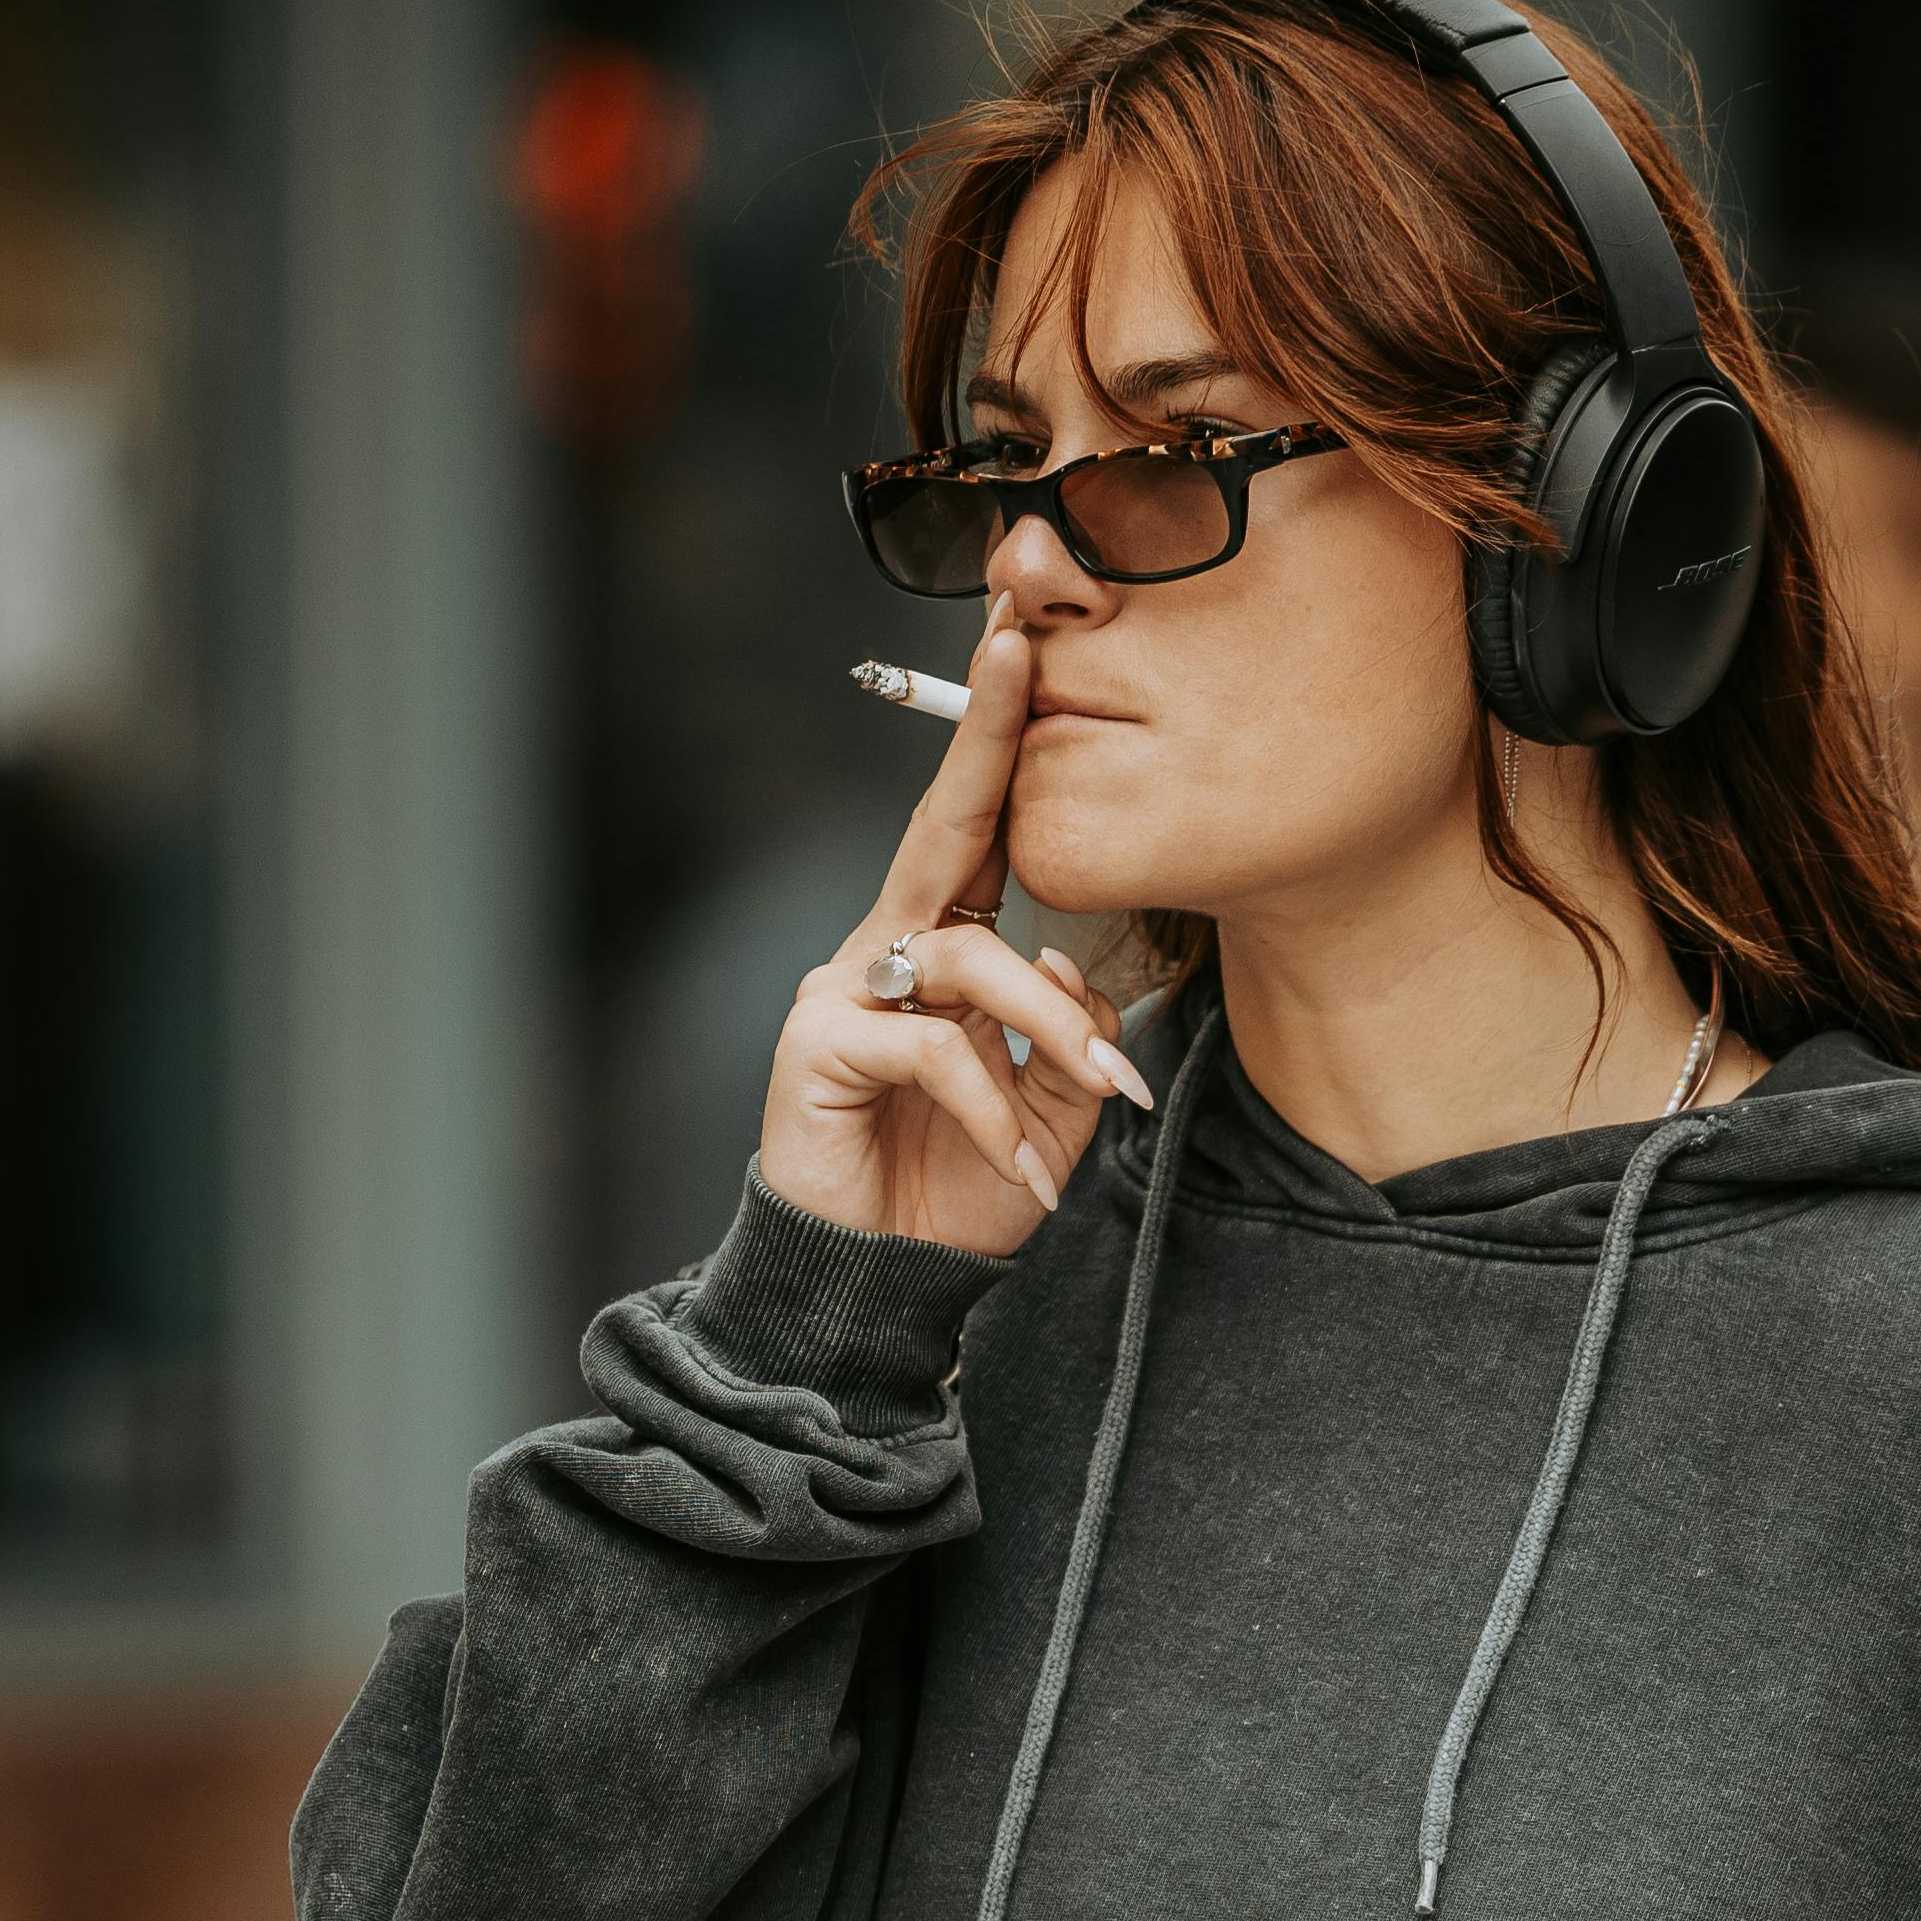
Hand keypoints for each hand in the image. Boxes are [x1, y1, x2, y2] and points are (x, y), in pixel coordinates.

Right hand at [761, 616, 1153, 1257]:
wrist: (884, 1282)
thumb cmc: (960, 1189)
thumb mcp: (1050, 1111)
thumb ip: (1068, 1034)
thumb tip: (1076, 970)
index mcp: (944, 943)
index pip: (981, 824)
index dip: (1002, 734)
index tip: (1029, 638)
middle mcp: (890, 946)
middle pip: (944, 820)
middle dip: (988, 732)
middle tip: (1024, 651)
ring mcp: (845, 990)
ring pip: (972, 959)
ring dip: (1055, 1028)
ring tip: (1102, 1095)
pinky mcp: (818, 1046)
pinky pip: (936, 1051)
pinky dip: (997, 1108)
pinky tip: (1022, 1165)